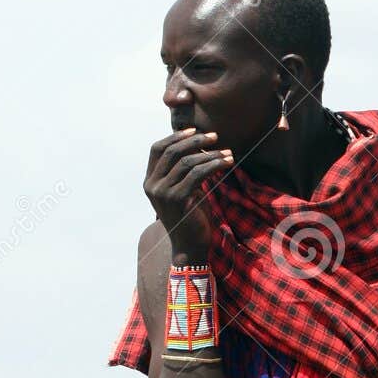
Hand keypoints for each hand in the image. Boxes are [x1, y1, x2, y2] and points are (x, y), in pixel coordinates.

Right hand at [144, 130, 232, 259]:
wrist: (190, 246)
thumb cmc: (190, 217)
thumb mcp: (184, 189)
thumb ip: (184, 170)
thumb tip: (198, 145)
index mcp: (150, 181)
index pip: (157, 149)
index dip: (175, 136)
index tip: (195, 130)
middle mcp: (152, 185)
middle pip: (172, 151)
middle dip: (195, 141)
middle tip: (215, 137)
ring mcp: (162, 193)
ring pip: (187, 162)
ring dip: (210, 155)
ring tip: (228, 154)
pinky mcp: (177, 199)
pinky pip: (197, 174)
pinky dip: (213, 166)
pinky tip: (226, 164)